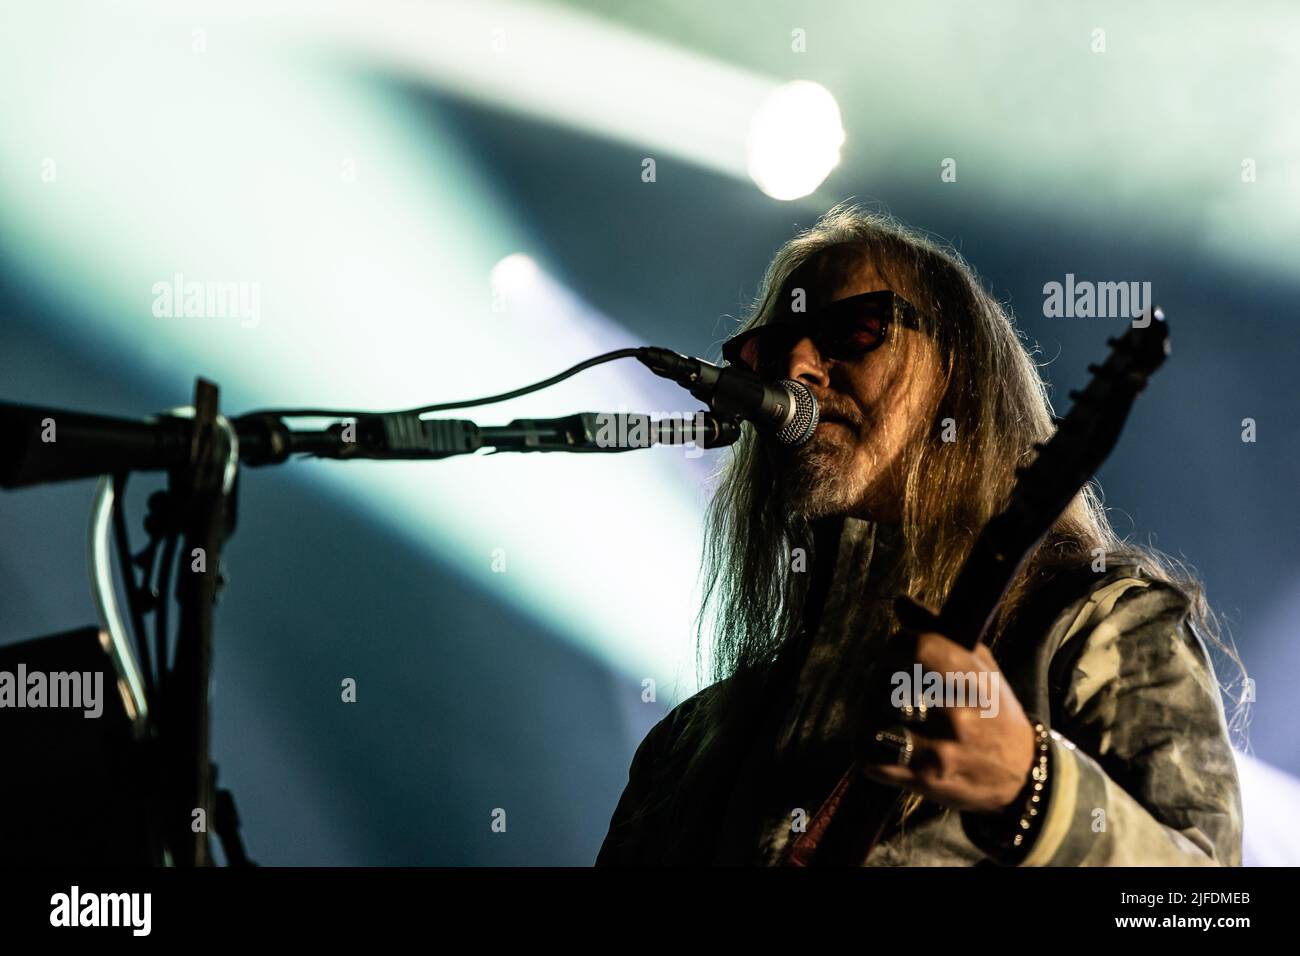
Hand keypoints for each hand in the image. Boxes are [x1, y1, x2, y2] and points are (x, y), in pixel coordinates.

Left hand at [861, 631, 1035, 812]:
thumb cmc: (996, 711)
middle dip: (878, 682)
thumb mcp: (981, 666)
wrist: (1023, 775)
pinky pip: (871, 759)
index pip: (914, 648)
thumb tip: (900, 601)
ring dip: (868, 715)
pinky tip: (881, 741)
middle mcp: (956, 716)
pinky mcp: (924, 780)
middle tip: (886, 687)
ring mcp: (939, 751)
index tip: (897, 655)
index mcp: (972, 682)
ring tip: (881, 713)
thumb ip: (940, 630)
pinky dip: (867, 748)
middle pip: (885, 683)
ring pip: (872, 721)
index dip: (895, 647)